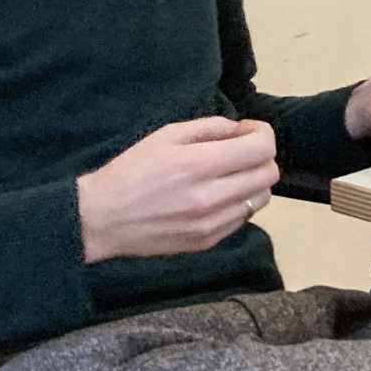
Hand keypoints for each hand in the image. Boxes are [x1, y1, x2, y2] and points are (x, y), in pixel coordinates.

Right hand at [75, 117, 277, 264]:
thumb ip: (211, 128)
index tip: (248, 130)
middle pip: (269, 174)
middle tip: (240, 151)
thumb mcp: (167, 135)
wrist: (101, 219)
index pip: (261, 148)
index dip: (262, 133)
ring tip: (229, 174)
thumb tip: (242, 130)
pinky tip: (218, 195)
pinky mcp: (207, 242)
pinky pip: (244, 218)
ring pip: (261, 198)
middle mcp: (211, 197)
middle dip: (261, 156)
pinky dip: (240, 202)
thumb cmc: (131, 171)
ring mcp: (211, 224)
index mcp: (199, 165)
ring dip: (253, 181)